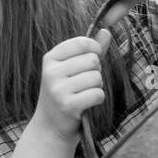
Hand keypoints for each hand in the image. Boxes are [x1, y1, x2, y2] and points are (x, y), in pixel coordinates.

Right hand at [31, 28, 112, 142]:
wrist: (50, 125)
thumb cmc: (64, 92)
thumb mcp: (71, 68)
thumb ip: (89, 50)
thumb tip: (106, 31)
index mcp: (50, 58)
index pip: (82, 43)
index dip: (94, 49)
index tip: (91, 59)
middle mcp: (51, 72)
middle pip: (93, 60)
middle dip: (96, 72)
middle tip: (84, 83)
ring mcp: (58, 89)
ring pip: (96, 77)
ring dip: (97, 86)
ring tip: (84, 94)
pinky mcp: (68, 105)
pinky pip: (97, 94)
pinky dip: (97, 99)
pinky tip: (86, 104)